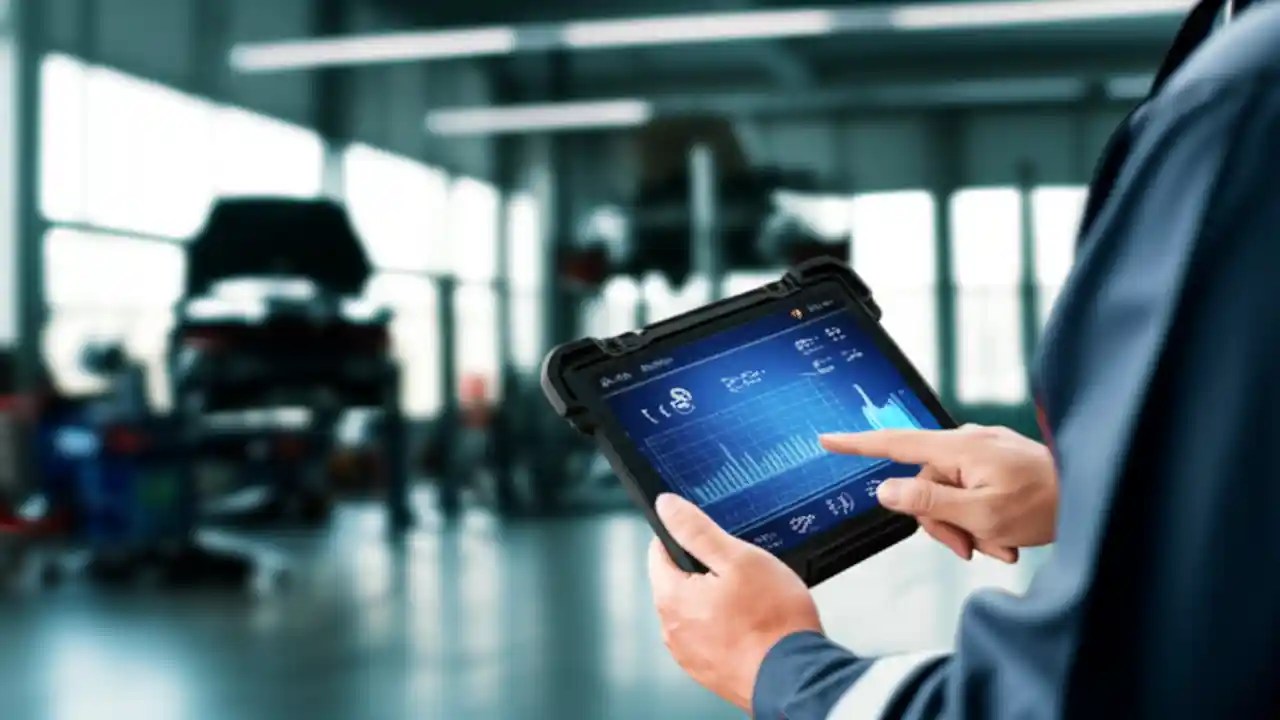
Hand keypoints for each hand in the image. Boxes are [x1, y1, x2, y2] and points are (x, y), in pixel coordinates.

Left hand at [648, 493, 821, 711]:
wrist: (797, 676)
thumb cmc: (773, 620)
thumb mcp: (737, 558)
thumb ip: (697, 530)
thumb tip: (666, 506)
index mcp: (670, 597)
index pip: (657, 551)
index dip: (684, 536)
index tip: (711, 539)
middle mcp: (671, 629)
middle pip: (677, 581)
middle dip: (704, 570)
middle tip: (740, 571)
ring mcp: (689, 653)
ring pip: (695, 609)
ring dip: (716, 600)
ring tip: (752, 600)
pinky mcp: (708, 670)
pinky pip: (710, 635)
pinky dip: (726, 627)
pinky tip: (752, 624)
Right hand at [820, 425, 1057, 562]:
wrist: (1095, 494)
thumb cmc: (1046, 503)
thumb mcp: (981, 514)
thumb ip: (930, 502)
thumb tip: (887, 491)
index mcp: (959, 448)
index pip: (895, 443)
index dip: (857, 445)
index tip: (828, 440)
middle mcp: (968, 443)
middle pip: (924, 485)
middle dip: (941, 522)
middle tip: (969, 548)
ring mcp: (983, 452)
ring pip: (948, 494)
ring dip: (966, 527)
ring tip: (998, 546)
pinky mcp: (996, 463)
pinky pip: (971, 492)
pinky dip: (982, 519)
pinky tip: (1006, 537)